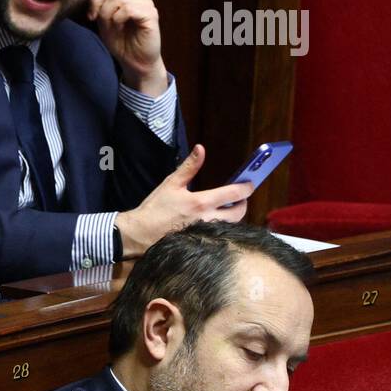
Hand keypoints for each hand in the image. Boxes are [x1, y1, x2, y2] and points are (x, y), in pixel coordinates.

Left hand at [88, 0, 166, 95]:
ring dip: (106, 12)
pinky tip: (119, 26)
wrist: (135, 62)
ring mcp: (147, 3)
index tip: (90, 8)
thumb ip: (99, 0)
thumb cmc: (119, 40)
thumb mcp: (103, 17)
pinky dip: (117, 18)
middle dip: (96, 1)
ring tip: (110, 24)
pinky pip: (128, 8)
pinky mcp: (151, 14)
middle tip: (93, 17)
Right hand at [114, 145, 251, 257]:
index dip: (246, 187)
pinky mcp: (202, 242)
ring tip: (226, 208)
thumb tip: (201, 148)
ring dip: (233, 215)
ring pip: (231, 225)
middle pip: (239, 212)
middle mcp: (208, 219)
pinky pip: (220, 233)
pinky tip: (214, 220)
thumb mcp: (171, 184)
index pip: (235, 194)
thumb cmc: (155, 208)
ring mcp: (206, 233)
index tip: (249, 183)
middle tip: (238, 197)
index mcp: (202, 202)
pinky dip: (222, 226)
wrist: (141, 233)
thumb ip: (189, 167)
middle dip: (242, 203)